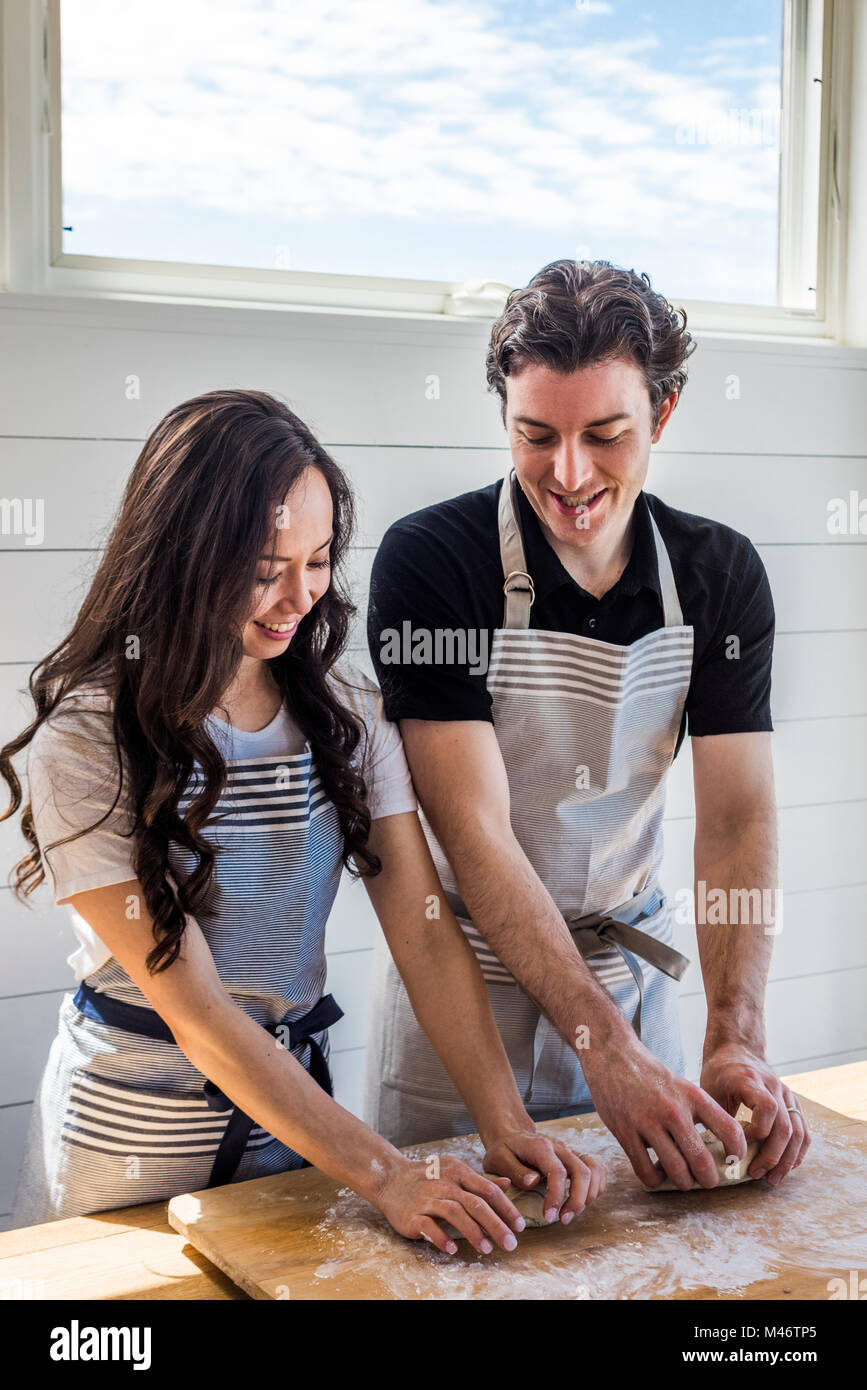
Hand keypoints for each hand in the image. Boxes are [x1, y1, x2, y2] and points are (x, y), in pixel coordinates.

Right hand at [370, 1153, 527, 1255]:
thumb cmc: (428, 1177)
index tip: (519, 1226)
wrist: (390, 1178)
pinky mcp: (412, 1214)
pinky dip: (441, 1237)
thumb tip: (507, 1185)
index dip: (506, 1208)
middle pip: (475, 1203)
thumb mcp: (455, 1172)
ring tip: (486, 1249)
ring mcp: (428, 1199)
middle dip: (496, 1225)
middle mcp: (445, 1184)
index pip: (488, 1190)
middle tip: (511, 1243)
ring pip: (454, 1213)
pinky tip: (452, 1248)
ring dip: (473, 1232)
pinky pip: (428, 1225)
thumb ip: (480, 1181)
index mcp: (459, 1173)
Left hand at [482, 1128, 605, 1223]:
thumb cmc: (504, 1150)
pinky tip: (581, 1202)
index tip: (548, 1216)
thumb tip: (534, 1182)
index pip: (558, 1172)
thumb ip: (514, 1170)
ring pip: (594, 1170)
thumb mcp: (498, 1159)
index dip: (556, 1197)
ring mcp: (570, 1152)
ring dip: (588, 1195)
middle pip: (583, 1172)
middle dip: (577, 1200)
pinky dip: (595, 1187)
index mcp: (540, 1147)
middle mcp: (560, 1147)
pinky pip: (597, 1170)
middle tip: (563, 1220)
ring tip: (571, 1213)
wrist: (511, 1136)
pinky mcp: (576, 1158)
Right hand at [581, 1023, 748, 1189]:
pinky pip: (645, 1171)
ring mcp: (648, 1122)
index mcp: (693, 1096)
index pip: (730, 1129)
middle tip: (707, 1181)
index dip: (737, 1151)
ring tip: (683, 1180)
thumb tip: (713, 1147)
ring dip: (683, 1183)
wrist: (612, 1055)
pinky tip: (656, 1172)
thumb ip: (697, 1112)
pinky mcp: (625, 1132)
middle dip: (709, 1179)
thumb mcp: (681, 1085)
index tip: (733, 1160)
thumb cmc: (649, 1073)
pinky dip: (655, 1180)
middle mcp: (674, 1110)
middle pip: (702, 1160)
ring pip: (676, 1170)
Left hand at [700, 1042, 809, 1184]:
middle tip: (756, 1174)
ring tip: (773, 1179)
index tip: (738, 1146)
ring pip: (798, 1131)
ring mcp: (786, 1094)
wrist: (737, 1049)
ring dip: (787, 1159)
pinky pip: (803, 1130)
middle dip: (772, 1155)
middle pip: (785, 1125)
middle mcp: (774, 1086)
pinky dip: (797, 1151)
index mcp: (751, 1080)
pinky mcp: (792, 1102)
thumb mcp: (709, 1090)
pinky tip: (787, 1167)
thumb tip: (711, 1154)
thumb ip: (714, 1118)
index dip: (756, 1133)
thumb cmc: (719, 1072)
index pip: (767, 1108)